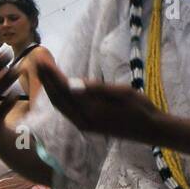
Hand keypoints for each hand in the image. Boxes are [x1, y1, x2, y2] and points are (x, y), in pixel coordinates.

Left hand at [35, 60, 163, 140]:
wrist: (152, 131)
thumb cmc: (141, 109)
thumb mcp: (122, 93)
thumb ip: (97, 89)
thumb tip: (72, 83)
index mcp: (90, 111)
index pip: (64, 90)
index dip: (51, 73)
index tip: (42, 58)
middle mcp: (83, 121)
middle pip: (57, 98)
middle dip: (45, 78)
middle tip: (37, 59)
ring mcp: (84, 125)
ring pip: (60, 105)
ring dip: (50, 87)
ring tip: (44, 70)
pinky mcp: (88, 126)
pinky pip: (66, 110)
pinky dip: (58, 96)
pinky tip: (58, 87)